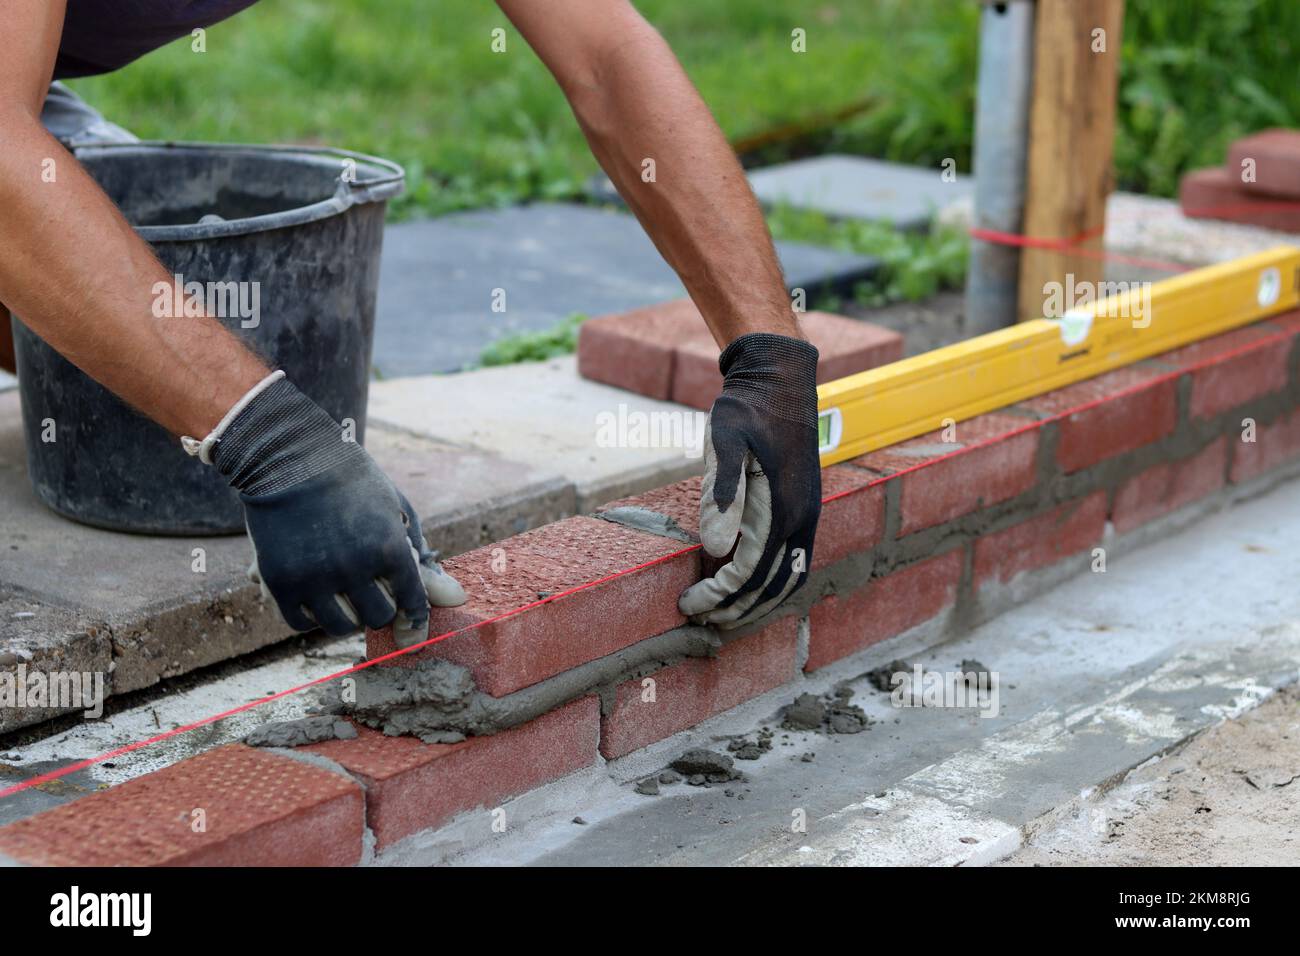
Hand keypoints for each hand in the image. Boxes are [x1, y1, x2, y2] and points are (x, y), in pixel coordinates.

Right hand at [210, 376, 466, 638]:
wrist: (290, 458)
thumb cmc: (352, 481)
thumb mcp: (397, 509)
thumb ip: (422, 557)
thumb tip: (457, 599)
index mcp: (390, 547)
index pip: (412, 603)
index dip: (414, 618)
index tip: (411, 625)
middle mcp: (354, 567)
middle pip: (377, 618)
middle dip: (380, 608)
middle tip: (371, 592)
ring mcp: (315, 577)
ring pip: (340, 627)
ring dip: (347, 616)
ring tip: (344, 594)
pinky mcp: (280, 582)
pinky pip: (301, 623)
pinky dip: (312, 616)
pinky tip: (316, 595)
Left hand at [678, 333, 820, 628]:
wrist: (780, 377)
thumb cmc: (747, 407)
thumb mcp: (725, 440)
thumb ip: (721, 493)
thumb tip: (714, 550)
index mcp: (783, 508)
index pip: (750, 572)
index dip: (719, 595)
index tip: (688, 604)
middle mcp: (803, 518)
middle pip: (773, 586)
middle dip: (736, 609)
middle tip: (699, 618)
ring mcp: (808, 514)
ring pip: (789, 578)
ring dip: (756, 602)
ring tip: (722, 612)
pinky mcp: (804, 507)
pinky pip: (794, 561)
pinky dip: (771, 584)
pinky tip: (746, 583)